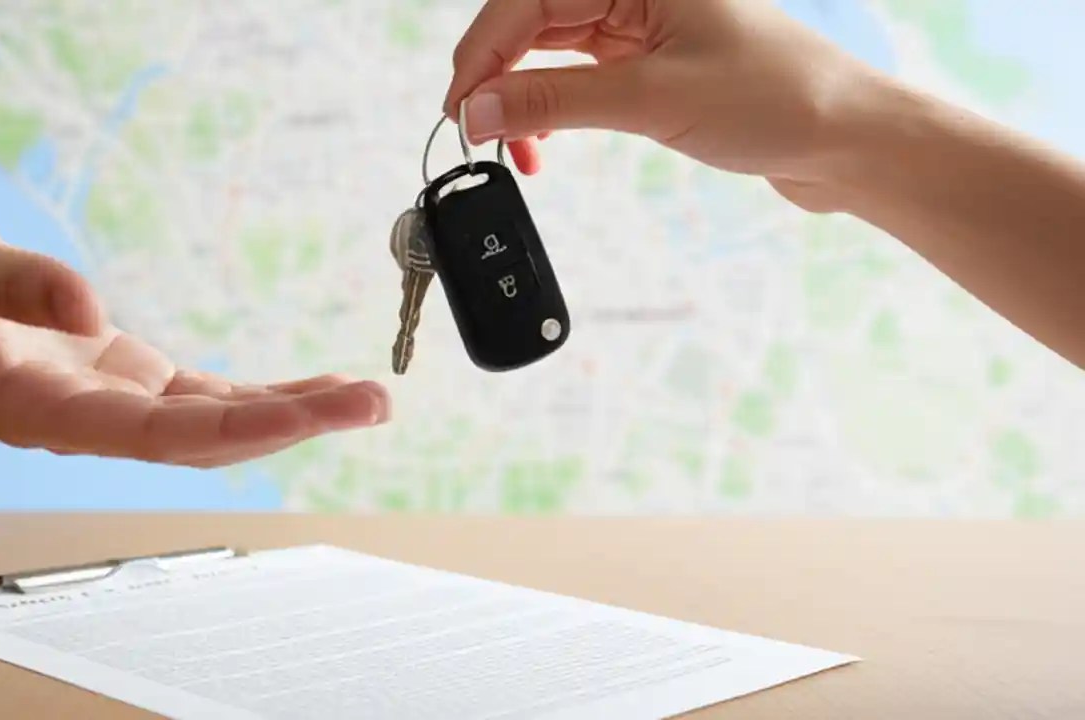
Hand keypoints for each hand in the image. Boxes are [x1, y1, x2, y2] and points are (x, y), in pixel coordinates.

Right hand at [0, 208, 389, 466]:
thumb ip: (12, 285)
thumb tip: (91, 307)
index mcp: (38, 408)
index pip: (156, 434)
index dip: (239, 428)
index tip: (311, 414)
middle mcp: (84, 422)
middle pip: (204, 440)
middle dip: (292, 424)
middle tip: (374, 403)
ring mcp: (109, 405)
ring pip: (214, 425)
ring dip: (290, 414)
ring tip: (365, 398)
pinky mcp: (124, 380)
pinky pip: (204, 398)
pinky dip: (261, 396)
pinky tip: (312, 390)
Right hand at [444, 0, 872, 205]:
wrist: (846, 139)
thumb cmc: (777, 99)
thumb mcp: (652, 99)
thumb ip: (556, 100)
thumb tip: (476, 109)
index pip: (528, 1)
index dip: (482, 55)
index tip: (459, 111)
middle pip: (531, 21)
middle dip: (495, 78)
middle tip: (475, 135)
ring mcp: (641, 26)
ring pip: (550, 51)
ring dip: (521, 98)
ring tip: (513, 150)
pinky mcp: (650, 63)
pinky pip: (578, 76)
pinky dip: (553, 108)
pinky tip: (544, 140)